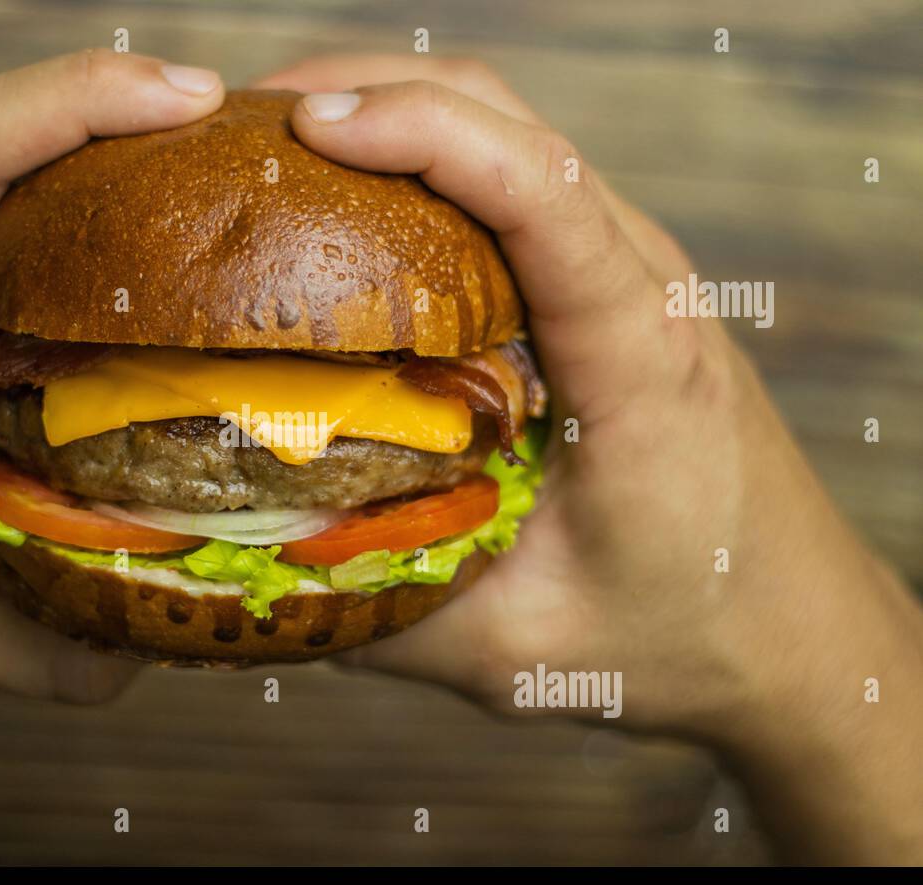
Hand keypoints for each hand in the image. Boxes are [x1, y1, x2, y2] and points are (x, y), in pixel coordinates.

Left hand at [0, 50, 225, 701]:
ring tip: (193, 205)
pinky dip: (43, 201)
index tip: (189, 99)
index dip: (86, 97)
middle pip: (1, 128)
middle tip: (236, 168)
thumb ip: (49, 648)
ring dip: (90, 164)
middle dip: (126, 126)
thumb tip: (164, 648)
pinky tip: (110, 252)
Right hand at [256, 55, 922, 861]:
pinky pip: (511, 187)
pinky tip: (348, 205)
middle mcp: (644, 286)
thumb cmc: (676, 636)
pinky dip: (423, 162)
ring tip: (275, 151)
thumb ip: (385, 606)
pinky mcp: (606, 289)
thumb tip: (248, 556)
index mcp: (638, 358)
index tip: (309, 129)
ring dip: (395, 113)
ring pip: (510, 133)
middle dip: (374, 91)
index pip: (542, 195)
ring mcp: (629, 276)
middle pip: (511, 121)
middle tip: (242, 132)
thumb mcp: (522, 649)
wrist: (788, 629)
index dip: (424, 135)